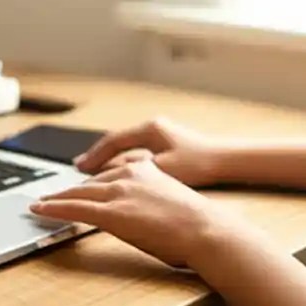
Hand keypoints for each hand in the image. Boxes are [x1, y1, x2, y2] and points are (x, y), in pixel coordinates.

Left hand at [29, 159, 253, 268]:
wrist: (204, 229)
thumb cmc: (196, 223)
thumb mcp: (172, 199)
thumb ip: (153, 197)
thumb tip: (145, 210)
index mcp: (145, 169)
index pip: (108, 174)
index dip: (88, 183)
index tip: (78, 187)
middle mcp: (129, 175)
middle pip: (89, 183)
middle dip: (68, 190)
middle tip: (50, 196)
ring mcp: (119, 193)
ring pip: (77, 194)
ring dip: (56, 199)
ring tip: (41, 203)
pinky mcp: (112, 213)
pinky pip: (75, 209)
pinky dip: (54, 208)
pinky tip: (40, 209)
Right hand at [73, 117, 234, 186]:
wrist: (227, 160)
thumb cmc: (199, 162)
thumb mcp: (163, 168)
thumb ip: (134, 169)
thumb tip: (107, 173)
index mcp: (150, 130)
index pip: (113, 141)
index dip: (93, 156)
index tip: (78, 168)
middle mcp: (153, 129)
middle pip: (118, 143)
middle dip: (98, 158)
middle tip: (80, 170)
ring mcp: (161, 136)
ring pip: (128, 149)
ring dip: (111, 161)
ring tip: (94, 174)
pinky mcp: (169, 147)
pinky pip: (139, 154)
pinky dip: (126, 164)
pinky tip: (121, 176)